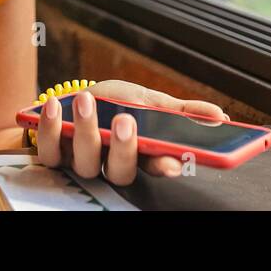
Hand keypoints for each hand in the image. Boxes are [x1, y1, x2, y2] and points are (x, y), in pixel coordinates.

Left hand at [34, 79, 228, 185]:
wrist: (74, 99)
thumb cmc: (115, 104)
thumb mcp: (149, 101)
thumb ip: (181, 110)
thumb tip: (219, 115)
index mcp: (140, 152)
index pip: (156, 165)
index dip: (164, 166)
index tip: (174, 161)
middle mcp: (111, 162)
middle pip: (120, 171)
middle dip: (124, 148)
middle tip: (126, 120)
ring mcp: (81, 161)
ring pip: (85, 162)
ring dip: (85, 130)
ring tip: (86, 101)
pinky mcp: (54, 155)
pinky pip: (50, 153)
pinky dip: (51, 129)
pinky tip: (55, 106)